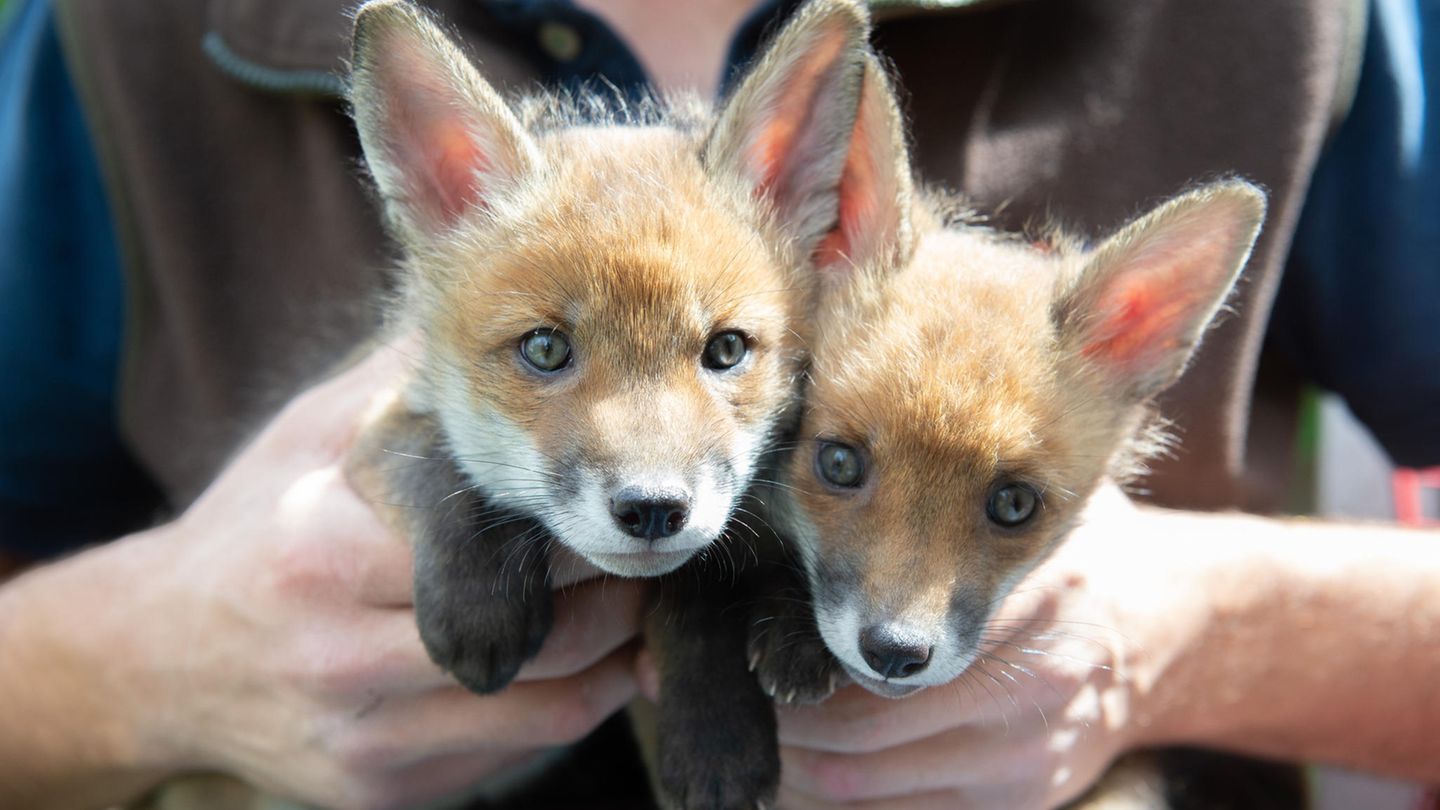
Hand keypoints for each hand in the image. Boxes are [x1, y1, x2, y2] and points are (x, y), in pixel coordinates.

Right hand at [0, 345, 645, 809]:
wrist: (152, 658)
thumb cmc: (249, 530)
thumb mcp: (306, 440)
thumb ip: (402, 384)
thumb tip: (492, 313)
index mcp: (324, 551)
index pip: (495, 541)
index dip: (572, 523)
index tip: (610, 496)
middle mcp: (340, 655)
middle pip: (542, 631)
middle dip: (619, 589)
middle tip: (647, 550)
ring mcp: (362, 735)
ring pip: (546, 705)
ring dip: (616, 655)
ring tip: (642, 605)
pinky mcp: (376, 789)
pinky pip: (513, 754)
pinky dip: (571, 706)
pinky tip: (594, 663)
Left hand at [771, 485, 1189, 808]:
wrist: (1169, 630)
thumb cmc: (1071, 550)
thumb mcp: (1027, 504)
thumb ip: (950, 492)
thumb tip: (838, 459)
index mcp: (1029, 598)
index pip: (885, 647)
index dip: (802, 650)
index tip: (749, 636)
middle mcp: (1030, 686)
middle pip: (860, 728)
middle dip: (785, 715)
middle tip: (740, 687)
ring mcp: (1027, 756)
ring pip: (866, 787)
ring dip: (799, 765)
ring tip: (764, 728)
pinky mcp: (1026, 799)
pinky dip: (843, 800)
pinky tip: (811, 767)